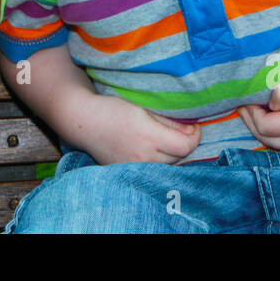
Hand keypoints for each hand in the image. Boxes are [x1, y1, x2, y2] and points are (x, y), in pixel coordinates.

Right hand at [63, 92, 200, 164]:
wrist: (85, 121)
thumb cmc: (113, 108)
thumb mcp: (144, 107)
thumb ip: (169, 120)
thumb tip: (190, 129)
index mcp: (149, 136)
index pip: (186, 145)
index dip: (195, 136)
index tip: (193, 126)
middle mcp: (144, 157)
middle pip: (180, 157)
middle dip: (184, 143)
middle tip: (181, 129)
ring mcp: (135, 168)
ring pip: (168, 166)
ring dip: (173, 154)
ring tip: (166, 139)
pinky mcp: (128, 172)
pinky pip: (153, 170)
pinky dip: (158, 161)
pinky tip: (152, 149)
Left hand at [239, 81, 279, 155]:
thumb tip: (270, 104)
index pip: (264, 126)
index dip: (251, 113)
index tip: (247, 100)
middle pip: (267, 140)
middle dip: (252, 124)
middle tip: (243, 109)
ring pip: (278, 149)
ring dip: (264, 134)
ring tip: (256, 116)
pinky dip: (279, 141)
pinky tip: (276, 127)